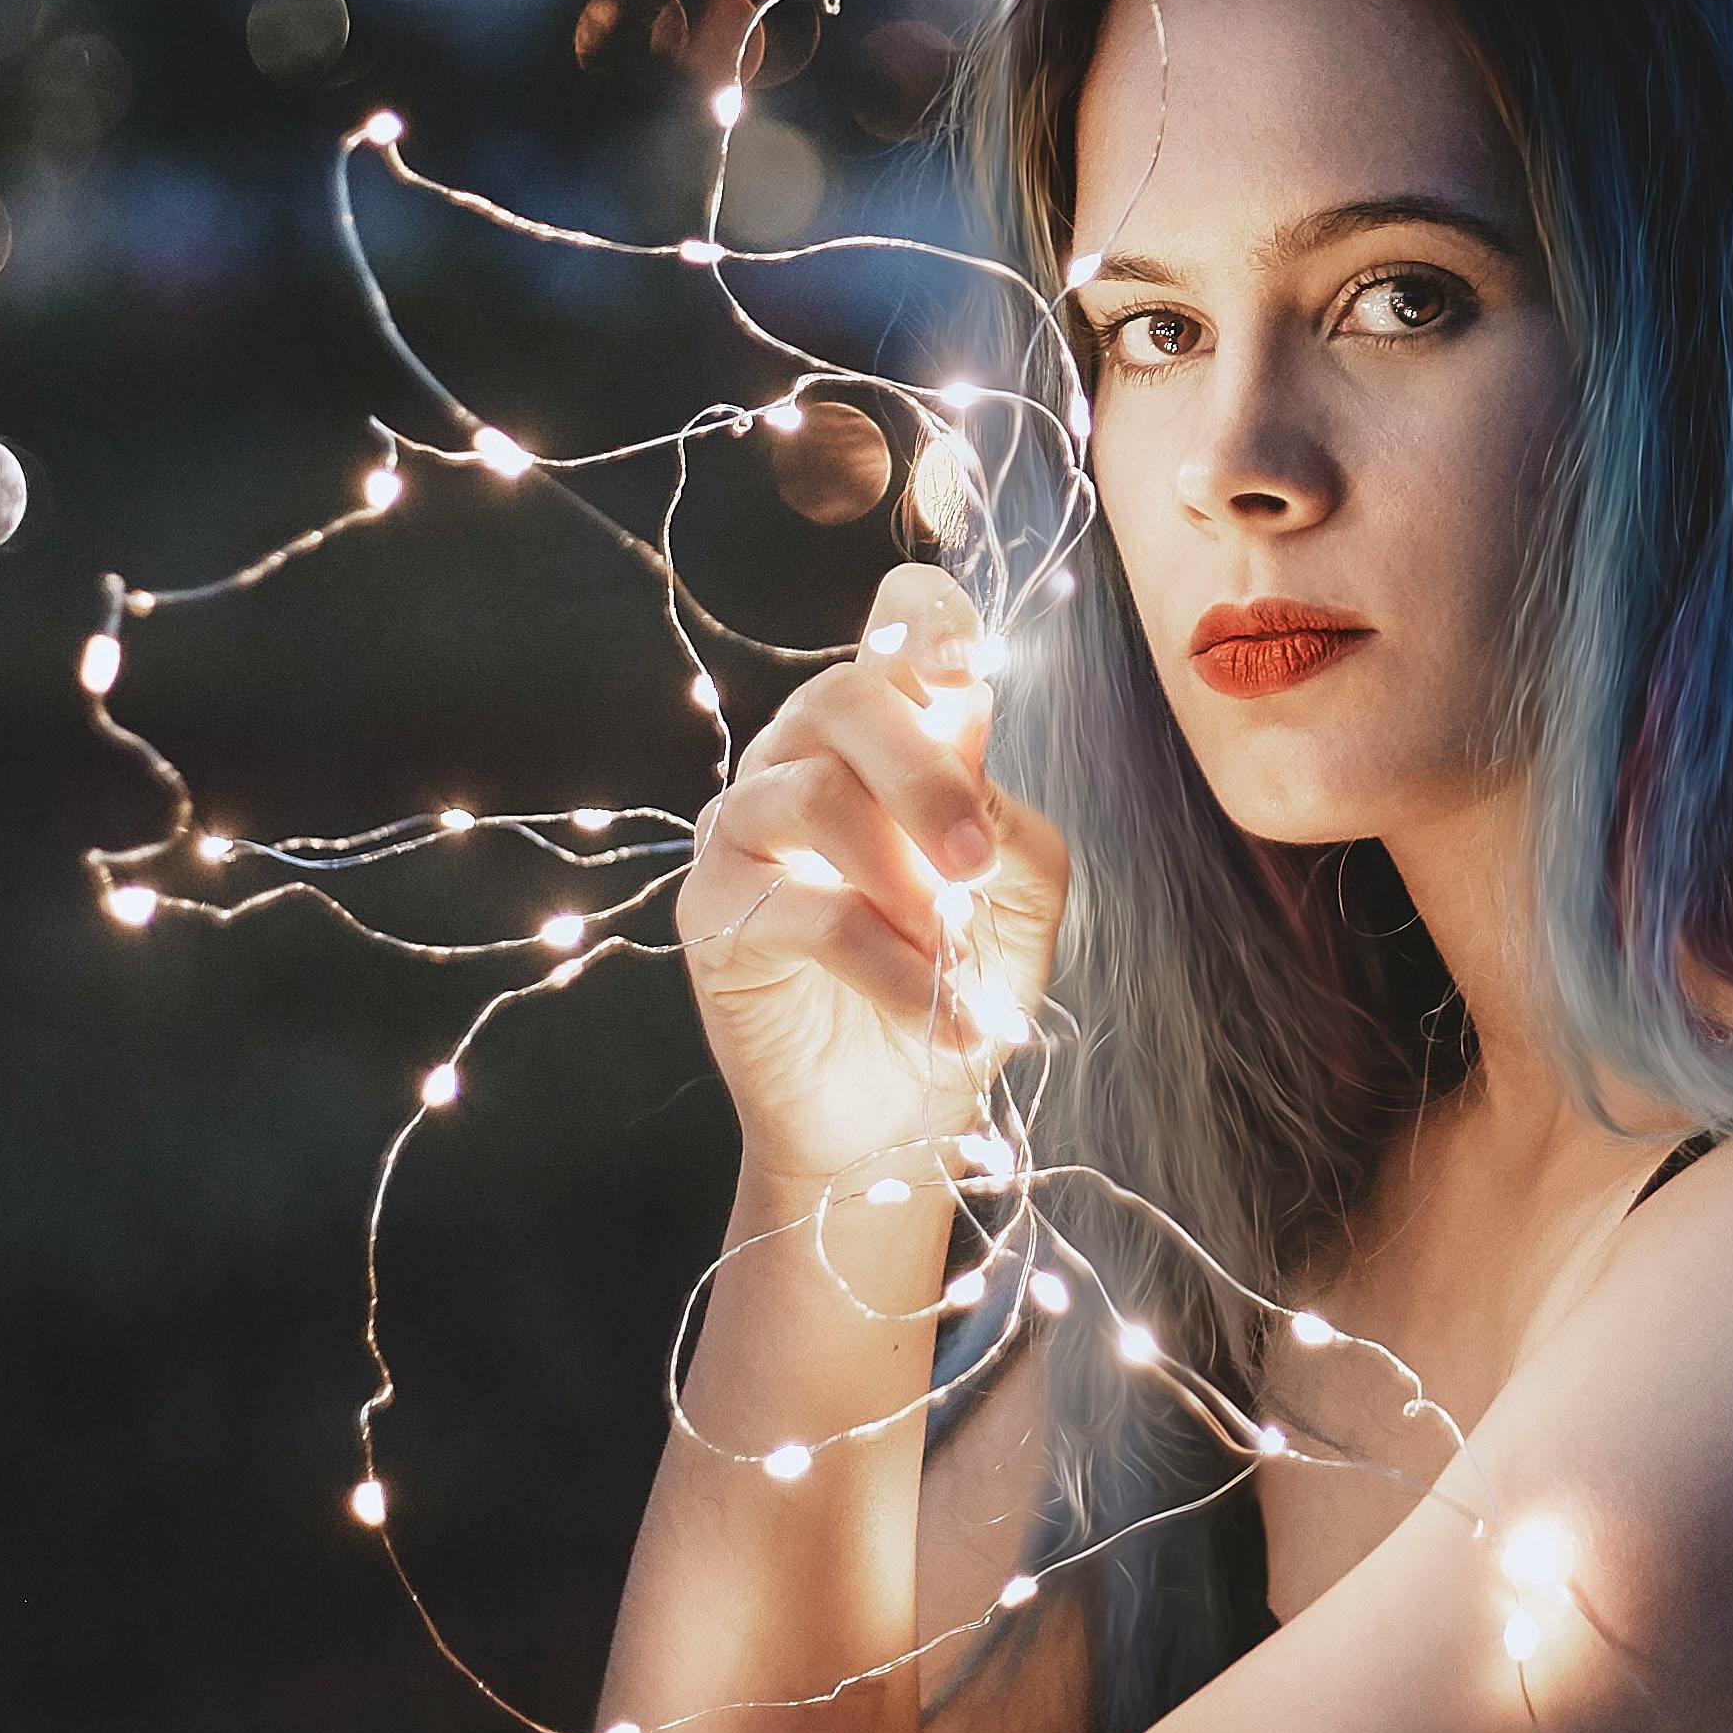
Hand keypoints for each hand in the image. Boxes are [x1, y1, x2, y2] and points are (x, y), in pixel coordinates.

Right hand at [680, 559, 1066, 1190]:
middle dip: (926, 778)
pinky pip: (803, 909)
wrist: (897, 1111)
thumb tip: (969, 777)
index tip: (963, 667)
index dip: (925, 621)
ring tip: (955, 955)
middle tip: (976, 864)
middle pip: (847, 698)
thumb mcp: (1019, 894)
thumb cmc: (958, 977)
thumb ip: (1006, 821)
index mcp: (889, 730)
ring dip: (904, 878)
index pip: (894, 627)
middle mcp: (807, 754)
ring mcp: (750, 825)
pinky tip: (934, 1005)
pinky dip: (885, 960)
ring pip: (814, 793)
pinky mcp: (713, 908)